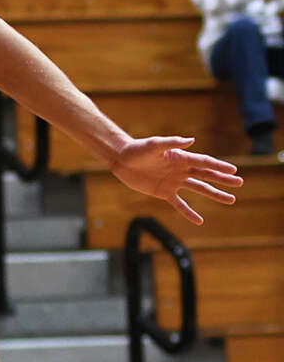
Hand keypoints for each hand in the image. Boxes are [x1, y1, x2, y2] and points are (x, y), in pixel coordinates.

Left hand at [109, 136, 240, 226]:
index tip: (234, 170)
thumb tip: (191, 141)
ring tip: (230, 199)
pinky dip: (189, 213)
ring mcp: (174, 182)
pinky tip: (200, 221)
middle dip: (223, 179)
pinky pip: (180, 204)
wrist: (122, 160)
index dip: (219, 166)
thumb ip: (172, 143)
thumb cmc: (138, 149)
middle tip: (239, 183)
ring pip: (199, 189)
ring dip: (214, 194)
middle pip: (206, 175)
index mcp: (181, 157)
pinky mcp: (164, 193)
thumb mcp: (154, 145)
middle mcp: (181, 170)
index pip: (204, 162)